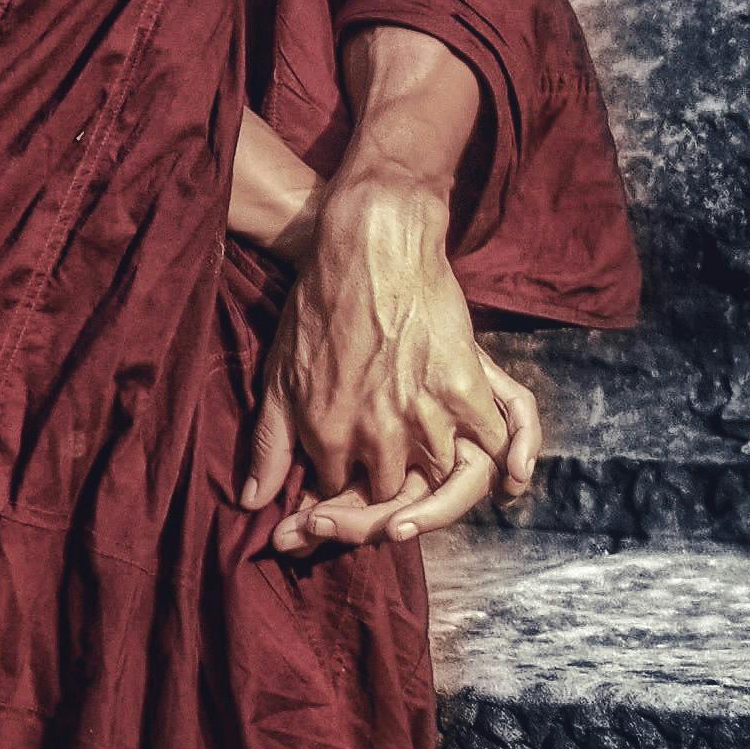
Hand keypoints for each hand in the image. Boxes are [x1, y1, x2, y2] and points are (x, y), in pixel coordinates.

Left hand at [238, 175, 541, 558]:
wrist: (370, 245)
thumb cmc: (319, 304)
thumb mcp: (278, 376)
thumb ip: (269, 446)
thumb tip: (250, 502)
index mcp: (326, 433)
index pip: (335, 497)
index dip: (338, 501)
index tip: (343, 491)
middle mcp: (375, 434)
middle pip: (390, 497)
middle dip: (387, 500)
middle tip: (391, 493)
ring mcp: (421, 414)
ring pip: (437, 482)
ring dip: (438, 484)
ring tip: (434, 477)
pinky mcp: (461, 390)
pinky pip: (486, 447)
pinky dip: (498, 466)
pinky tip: (499, 477)